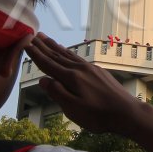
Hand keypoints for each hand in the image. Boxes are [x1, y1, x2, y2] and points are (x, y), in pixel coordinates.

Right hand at [25, 34, 148, 133]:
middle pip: (57, 55)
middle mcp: (80, 69)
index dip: (36, 54)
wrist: (127, 112)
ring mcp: (90, 68)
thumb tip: (43, 80)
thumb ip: (58, 93)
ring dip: (55, 46)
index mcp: (71, 78)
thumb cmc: (99, 116)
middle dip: (43, 46)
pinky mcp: (98, 71)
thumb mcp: (74, 109)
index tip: (25, 44)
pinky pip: (77, 58)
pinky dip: (68, 52)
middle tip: (32, 35)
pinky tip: (66, 52)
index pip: (48, 64)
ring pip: (67, 54)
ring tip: (45, 38)